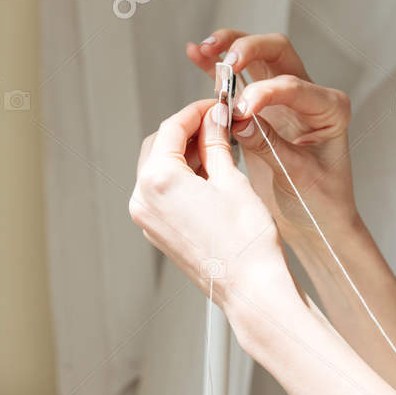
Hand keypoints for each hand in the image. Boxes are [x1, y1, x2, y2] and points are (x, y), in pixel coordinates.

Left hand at [129, 96, 293, 322]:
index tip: (214, 106)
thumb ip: (216, 144)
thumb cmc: (246, 244)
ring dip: (186, 155)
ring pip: (160, 171)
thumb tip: (213, 121)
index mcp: (158, 181)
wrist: (250, 288)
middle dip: (187, 132)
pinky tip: (210, 177)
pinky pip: (164, 194)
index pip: (172, 129)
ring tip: (219, 151)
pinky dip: (183, 179)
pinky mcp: (158, 233)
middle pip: (159, 147)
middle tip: (217, 125)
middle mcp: (144, 200)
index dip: (196, 112)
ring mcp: (149, 219)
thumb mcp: (233, 180)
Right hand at [186, 29, 356, 246]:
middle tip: (227, 61)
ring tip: (205, 49)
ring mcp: (284, 99)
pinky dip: (218, 66)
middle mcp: (309, 97)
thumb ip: (268, 145)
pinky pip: (240, 79)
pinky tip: (198, 54)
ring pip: (258, 57)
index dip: (265, 93)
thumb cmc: (320, 203)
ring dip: (231, 48)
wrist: (317, 224)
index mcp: (330, 109)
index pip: (293, 86)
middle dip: (250, 49)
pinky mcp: (263, 109)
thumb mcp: (297, 176)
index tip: (241, 111)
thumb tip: (237, 119)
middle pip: (278, 53)